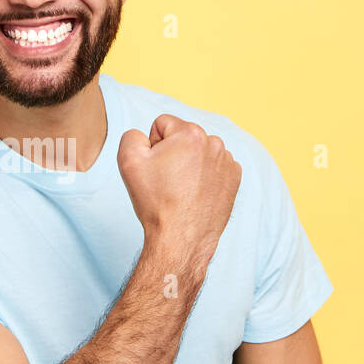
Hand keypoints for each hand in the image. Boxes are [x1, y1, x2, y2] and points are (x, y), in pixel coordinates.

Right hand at [117, 114, 241, 264]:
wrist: (181, 239)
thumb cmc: (156, 202)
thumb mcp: (128, 161)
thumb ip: (132, 135)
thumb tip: (146, 136)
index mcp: (190, 133)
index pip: (162, 124)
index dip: (152, 146)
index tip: (155, 169)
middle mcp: (214, 143)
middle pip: (182, 137)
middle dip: (172, 153)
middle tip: (167, 181)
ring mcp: (227, 162)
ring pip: (198, 152)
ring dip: (189, 164)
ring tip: (182, 190)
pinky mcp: (234, 179)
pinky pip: (213, 167)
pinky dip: (204, 177)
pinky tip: (196, 194)